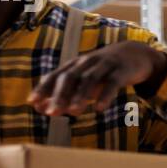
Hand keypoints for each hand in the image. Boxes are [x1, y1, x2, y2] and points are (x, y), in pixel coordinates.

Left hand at [28, 41, 166, 116]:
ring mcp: (105, 65)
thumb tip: (39, 109)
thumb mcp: (83, 81)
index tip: (32, 102)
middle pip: (70, 77)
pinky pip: (113, 83)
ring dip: (80, 96)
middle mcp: (87, 63)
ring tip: (74, 113)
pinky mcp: (122, 71)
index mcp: (75, 65)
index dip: (43, 88)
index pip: (55, 76)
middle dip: (60, 95)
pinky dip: (105, 96)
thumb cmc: (103, 72)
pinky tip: (99, 109)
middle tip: (52, 113)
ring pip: (90, 79)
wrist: (134, 54)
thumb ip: (63, 94)